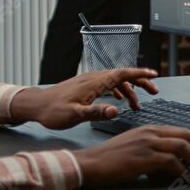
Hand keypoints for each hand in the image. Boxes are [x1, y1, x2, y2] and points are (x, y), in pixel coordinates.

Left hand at [11, 68, 160, 129]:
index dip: (140, 74)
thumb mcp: (75, 115)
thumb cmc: (52, 111)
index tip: (154, 75)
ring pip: (116, 81)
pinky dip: (118, 91)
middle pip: (123, 75)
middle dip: (140, 82)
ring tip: (137, 104)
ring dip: (130, 90)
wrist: (35, 105)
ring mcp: (89, 81)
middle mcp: (94, 78)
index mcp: (95, 83)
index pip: (123, 74)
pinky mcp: (85, 86)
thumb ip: (96, 112)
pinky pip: (107, 85)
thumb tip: (116, 111)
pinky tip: (118, 101)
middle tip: (154, 91)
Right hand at [73, 125, 189, 186]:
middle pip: (188, 136)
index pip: (183, 131)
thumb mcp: (135, 149)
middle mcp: (151, 132)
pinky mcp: (143, 157)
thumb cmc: (108, 160)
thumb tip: (174, 165)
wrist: (87, 164)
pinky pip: (170, 162)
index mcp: (150, 129)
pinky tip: (186, 179)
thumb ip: (154, 151)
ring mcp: (147, 143)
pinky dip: (182, 171)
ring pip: (182, 148)